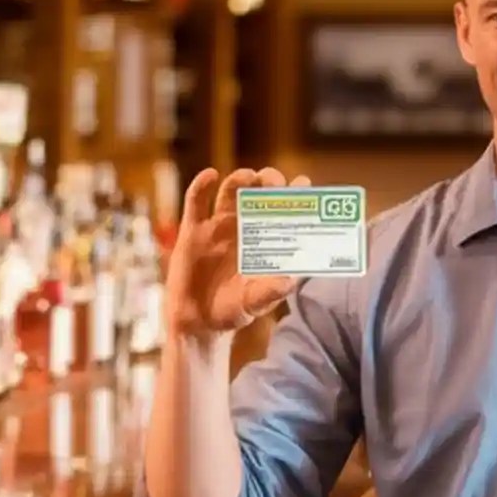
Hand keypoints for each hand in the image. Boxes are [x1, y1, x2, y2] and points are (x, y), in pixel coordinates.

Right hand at [164, 167, 310, 340]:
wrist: (196, 321)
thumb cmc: (232, 309)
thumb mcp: (252, 303)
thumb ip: (269, 292)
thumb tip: (288, 282)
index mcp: (267, 240)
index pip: (286, 212)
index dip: (295, 195)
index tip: (303, 183)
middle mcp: (246, 227)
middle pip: (260, 194)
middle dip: (268, 183)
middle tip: (272, 181)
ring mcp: (219, 226)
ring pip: (231, 193)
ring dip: (240, 180)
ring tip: (248, 176)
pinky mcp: (193, 229)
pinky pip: (196, 201)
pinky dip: (201, 185)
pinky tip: (211, 175)